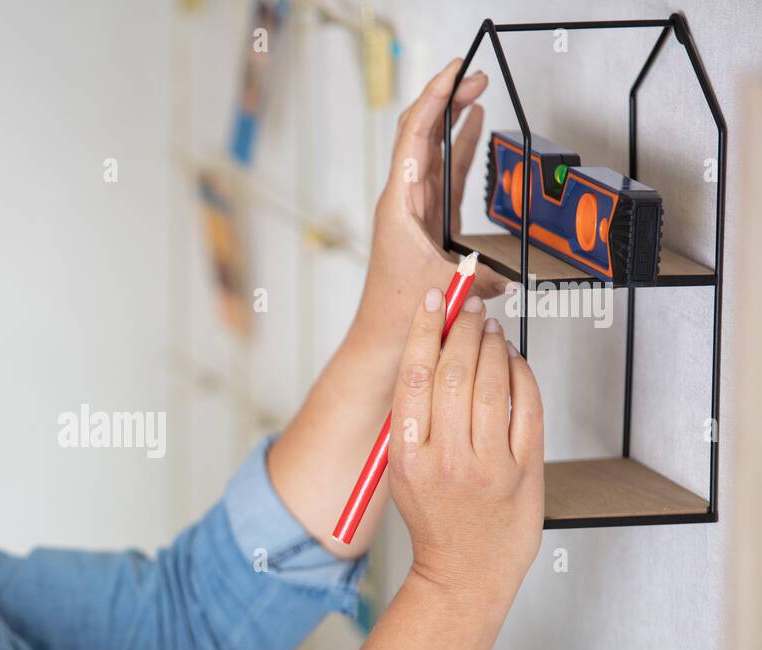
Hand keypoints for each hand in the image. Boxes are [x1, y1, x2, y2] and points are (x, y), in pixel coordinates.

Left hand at [359, 59, 506, 343]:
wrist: (383, 338)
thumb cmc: (399, 314)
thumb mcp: (444, 290)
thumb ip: (480, 280)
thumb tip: (506, 273)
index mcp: (400, 205)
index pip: (414, 137)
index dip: (434, 99)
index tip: (453, 72)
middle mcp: (404, 201)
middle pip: (422, 134)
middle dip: (446, 99)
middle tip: (473, 75)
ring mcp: (417, 208)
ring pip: (435, 149)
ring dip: (454, 117)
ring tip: (476, 88)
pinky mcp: (431, 220)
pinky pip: (446, 172)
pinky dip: (461, 145)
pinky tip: (474, 124)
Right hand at [388, 287, 543, 609]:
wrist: (465, 573)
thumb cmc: (433, 520)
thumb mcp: (403, 473)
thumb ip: (413, 421)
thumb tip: (432, 354)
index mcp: (407, 456)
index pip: (415, 375)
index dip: (426, 329)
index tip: (435, 302)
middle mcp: (446, 459)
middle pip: (454, 371)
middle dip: (463, 329)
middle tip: (468, 307)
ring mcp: (488, 466)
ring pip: (491, 383)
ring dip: (492, 345)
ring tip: (489, 328)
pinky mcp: (524, 472)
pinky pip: (526, 408)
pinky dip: (521, 375)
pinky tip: (513, 361)